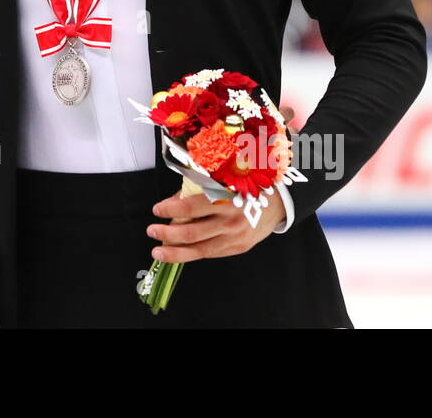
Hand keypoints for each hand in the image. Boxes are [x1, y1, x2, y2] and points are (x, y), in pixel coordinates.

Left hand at [146, 189, 285, 262]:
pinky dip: (193, 253)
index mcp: (226, 198)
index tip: (157, 209)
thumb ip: (198, 189)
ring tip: (157, 251)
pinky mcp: (238, 248)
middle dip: (167, 234)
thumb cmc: (247, 185)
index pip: (191, 207)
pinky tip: (179, 252)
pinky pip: (211, 253)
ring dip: (175, 252)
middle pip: (192, 233)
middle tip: (151, 230)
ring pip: (199, 250)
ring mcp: (235, 238)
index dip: (170, 209)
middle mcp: (231, 220)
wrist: (279, 201)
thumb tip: (173, 202)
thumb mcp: (224, 179)